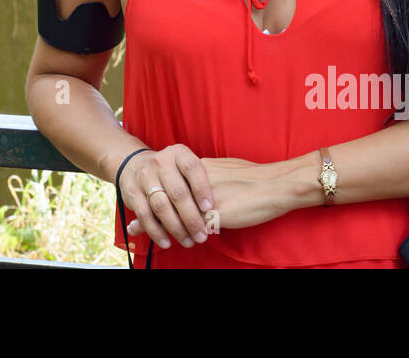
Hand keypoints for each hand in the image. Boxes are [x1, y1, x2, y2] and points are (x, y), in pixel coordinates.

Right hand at [117, 145, 215, 250]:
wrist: (133, 164)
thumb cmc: (171, 171)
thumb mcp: (184, 167)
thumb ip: (198, 183)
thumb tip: (219, 211)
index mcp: (178, 153)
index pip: (192, 168)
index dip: (202, 188)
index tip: (210, 209)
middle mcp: (160, 162)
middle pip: (177, 192)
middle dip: (191, 218)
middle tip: (202, 236)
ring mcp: (144, 177)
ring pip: (161, 206)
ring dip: (176, 228)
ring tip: (189, 242)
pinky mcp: (132, 193)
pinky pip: (145, 215)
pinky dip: (156, 232)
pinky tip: (167, 242)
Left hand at [125, 156, 282, 235]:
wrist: (275, 184)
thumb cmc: (256, 179)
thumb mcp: (225, 171)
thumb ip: (207, 178)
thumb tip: (199, 187)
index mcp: (199, 168)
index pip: (170, 183)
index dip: (154, 196)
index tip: (140, 204)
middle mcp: (196, 181)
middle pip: (166, 197)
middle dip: (148, 213)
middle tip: (133, 227)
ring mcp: (204, 198)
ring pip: (175, 213)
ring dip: (159, 227)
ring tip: (142, 234)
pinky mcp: (215, 213)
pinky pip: (193, 227)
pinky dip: (181, 234)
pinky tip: (172, 242)